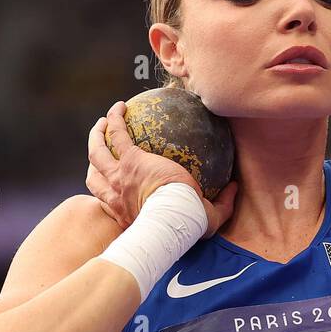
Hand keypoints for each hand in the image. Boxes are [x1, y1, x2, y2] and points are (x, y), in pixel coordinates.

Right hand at [86, 101, 238, 238]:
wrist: (173, 217)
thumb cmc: (187, 224)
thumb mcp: (206, 219)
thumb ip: (222, 204)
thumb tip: (235, 188)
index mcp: (126, 211)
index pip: (110, 201)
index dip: (108, 191)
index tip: (115, 180)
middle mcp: (116, 195)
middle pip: (95, 176)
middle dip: (96, 160)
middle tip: (100, 146)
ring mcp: (120, 176)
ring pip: (97, 153)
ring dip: (96, 137)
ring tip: (103, 123)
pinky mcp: (130, 159)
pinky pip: (118, 133)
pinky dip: (116, 119)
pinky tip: (121, 107)